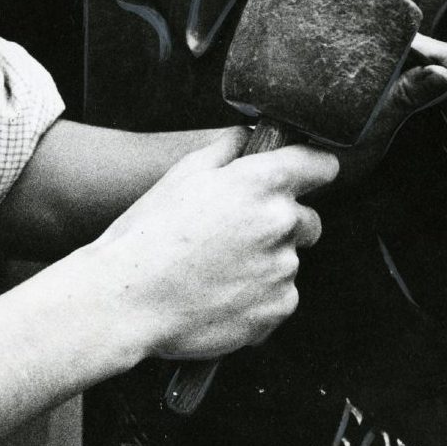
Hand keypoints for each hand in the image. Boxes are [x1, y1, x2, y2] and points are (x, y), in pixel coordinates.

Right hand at [87, 136, 337, 360]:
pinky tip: (223, 295)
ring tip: (218, 271)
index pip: (321, 165)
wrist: (125, 300)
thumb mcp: (184, 173)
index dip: (314, 169)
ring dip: (266, 264)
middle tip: (237, 237)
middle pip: (308, 220)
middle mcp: (281, 221)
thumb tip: (249, 138)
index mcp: (263, 181)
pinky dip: (260, 298)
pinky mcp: (278, 307)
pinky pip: (281, 297)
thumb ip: (227, 148)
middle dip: (282, 225)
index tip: (311, 176)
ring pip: (290, 261)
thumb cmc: (149, 234)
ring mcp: (283, 267)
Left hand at [334, 33, 446, 187]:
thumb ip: (405, 95)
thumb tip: (444, 74)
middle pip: (432, 73)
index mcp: (374, 56)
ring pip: (430, 94)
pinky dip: (438, 130)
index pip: (424, 47)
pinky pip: (420, 109)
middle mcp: (381, 64)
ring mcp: (383, 84)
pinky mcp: (385, 104)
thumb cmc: (321, 146)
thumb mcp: (368, 123)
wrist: (299, 172)